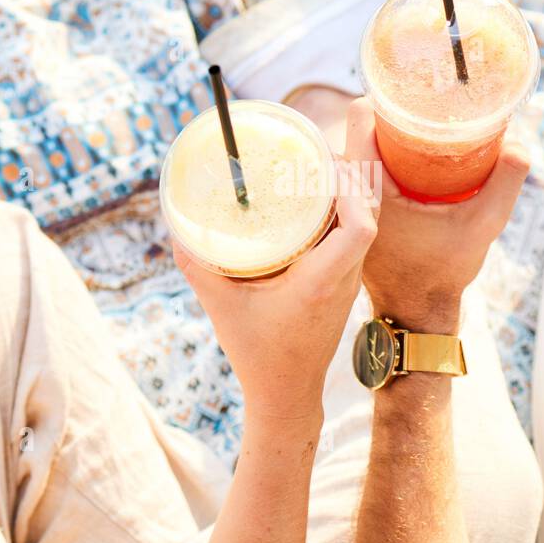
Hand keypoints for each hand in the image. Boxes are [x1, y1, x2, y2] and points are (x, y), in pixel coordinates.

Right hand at [174, 101, 378, 429]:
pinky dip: (343, 208)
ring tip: (317, 163)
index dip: (351, 190)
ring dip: (349, 188)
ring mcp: (349, 279)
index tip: (326, 168)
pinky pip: (355, 233)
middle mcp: (344, 276)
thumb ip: (197, 264)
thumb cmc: (257, 353)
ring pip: (366, 220)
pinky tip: (317, 196)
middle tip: (318, 148)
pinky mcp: (345, 281)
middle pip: (369, 211)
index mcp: (322, 281)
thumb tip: (175, 221)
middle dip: (352, 172)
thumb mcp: (220, 306)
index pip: (360, 227)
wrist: (287, 394)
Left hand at [359, 107, 529, 333]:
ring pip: (358, 147)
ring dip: (381, 131)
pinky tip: (403, 149)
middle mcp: (346, 191)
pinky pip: (358, 167)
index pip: (359, 119)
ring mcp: (345, 202)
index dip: (384, 94)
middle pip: (359, 127)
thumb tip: (520, 145)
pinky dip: (377, 153)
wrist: (416, 310)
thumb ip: (504, 185)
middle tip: (422, 103)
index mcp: (366, 188)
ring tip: (416, 122)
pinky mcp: (351, 211)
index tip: (412, 91)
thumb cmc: (443, 271)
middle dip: (388, 110)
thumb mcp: (482, 226)